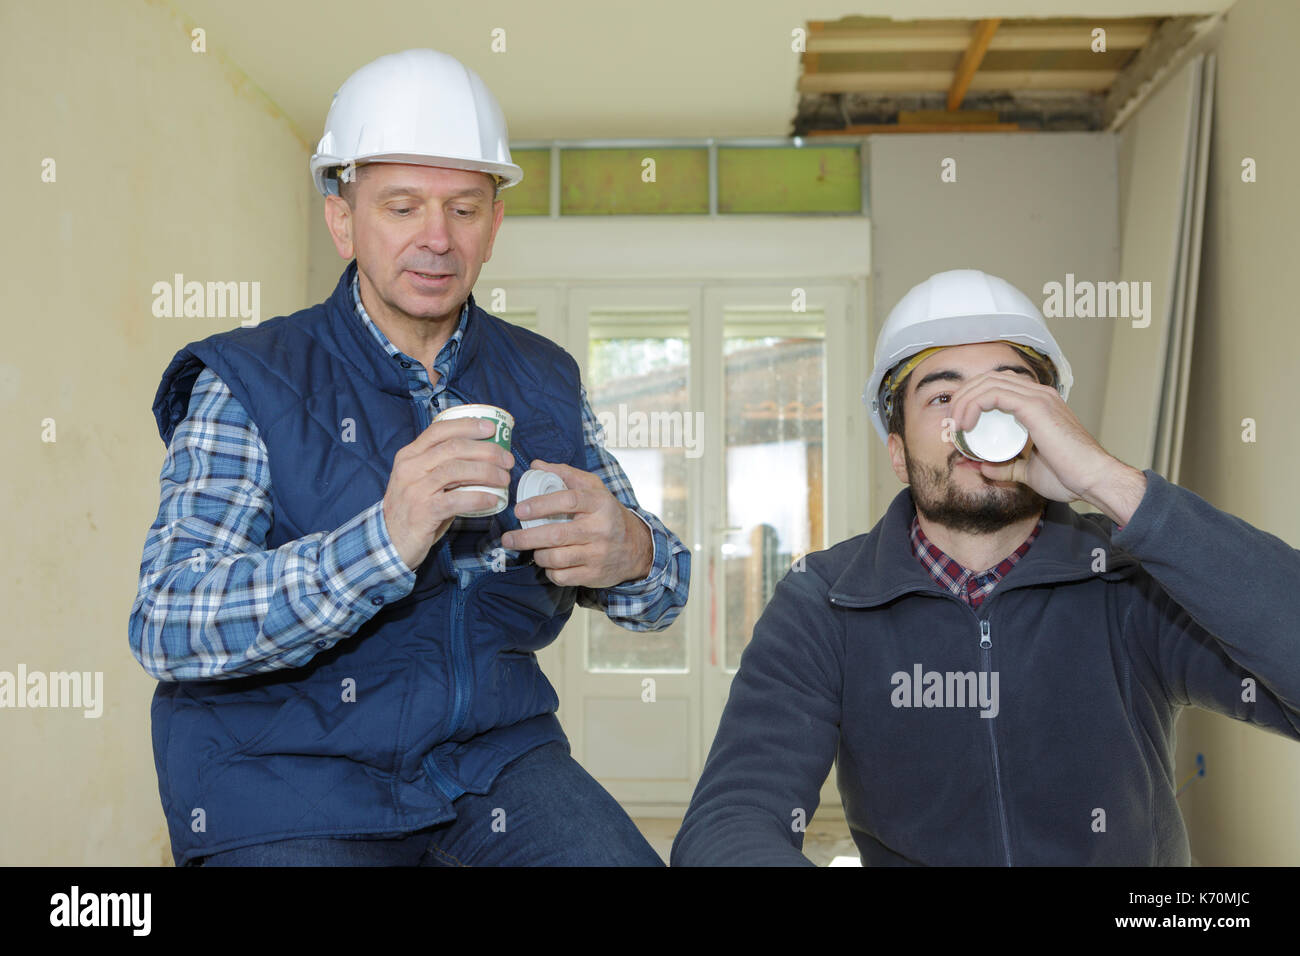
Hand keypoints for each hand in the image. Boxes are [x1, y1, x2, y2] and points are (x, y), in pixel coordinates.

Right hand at [381, 417, 515, 570]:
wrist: (389, 541)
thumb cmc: (412, 509)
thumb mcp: (421, 480)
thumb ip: (442, 467)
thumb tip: (483, 457)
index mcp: (409, 455)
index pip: (439, 430)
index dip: (467, 426)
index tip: (491, 428)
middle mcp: (410, 468)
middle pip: (454, 448)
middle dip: (486, 451)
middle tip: (507, 460)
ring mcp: (415, 489)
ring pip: (456, 470)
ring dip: (487, 472)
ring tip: (504, 479)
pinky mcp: (423, 512)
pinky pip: (456, 500)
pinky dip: (478, 497)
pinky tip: (493, 500)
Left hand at [499, 460, 653, 587]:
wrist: (636, 547)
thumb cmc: (607, 513)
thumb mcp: (594, 489)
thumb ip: (566, 474)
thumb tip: (536, 465)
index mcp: (600, 504)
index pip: (569, 500)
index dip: (541, 505)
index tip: (519, 510)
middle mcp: (601, 529)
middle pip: (557, 534)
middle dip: (526, 537)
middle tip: (508, 538)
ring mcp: (598, 554)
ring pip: (556, 558)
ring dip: (537, 554)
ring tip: (533, 548)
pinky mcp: (595, 575)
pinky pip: (562, 576)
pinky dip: (549, 570)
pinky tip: (550, 562)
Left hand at [947, 370, 1116, 503]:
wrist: (1094, 480)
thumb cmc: (1070, 477)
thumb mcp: (1030, 472)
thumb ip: (1008, 468)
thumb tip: (984, 467)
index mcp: (1039, 404)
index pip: (997, 385)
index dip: (972, 398)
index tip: (958, 423)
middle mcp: (1039, 394)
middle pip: (989, 378)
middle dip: (964, 396)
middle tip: (951, 422)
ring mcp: (1039, 397)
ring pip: (988, 382)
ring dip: (964, 400)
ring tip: (955, 424)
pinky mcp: (1036, 406)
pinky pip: (994, 393)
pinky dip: (974, 404)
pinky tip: (966, 424)